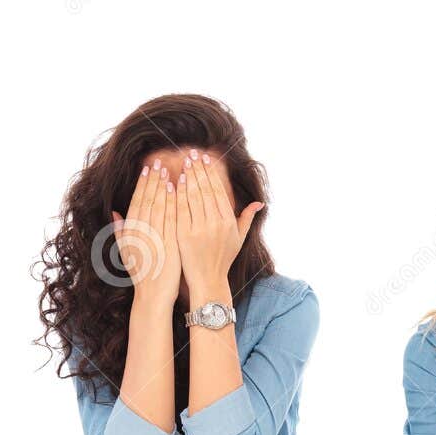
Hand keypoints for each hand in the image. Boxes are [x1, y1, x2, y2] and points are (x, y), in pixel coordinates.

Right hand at [112, 157, 181, 306]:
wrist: (152, 293)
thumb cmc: (140, 273)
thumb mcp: (125, 250)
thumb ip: (120, 230)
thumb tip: (115, 212)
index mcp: (130, 231)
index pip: (137, 201)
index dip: (143, 184)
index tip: (148, 169)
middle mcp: (140, 231)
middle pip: (147, 199)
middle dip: (153, 179)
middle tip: (159, 162)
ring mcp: (154, 236)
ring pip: (159, 205)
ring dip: (163, 186)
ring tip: (168, 171)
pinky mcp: (167, 242)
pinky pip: (170, 217)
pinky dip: (172, 202)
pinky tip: (177, 191)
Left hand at [177, 149, 261, 295]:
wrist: (208, 280)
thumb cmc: (223, 259)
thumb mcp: (239, 238)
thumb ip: (247, 218)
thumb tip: (260, 202)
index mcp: (229, 222)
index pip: (218, 191)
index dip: (211, 174)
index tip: (205, 160)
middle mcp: (216, 223)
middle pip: (206, 190)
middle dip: (199, 170)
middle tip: (192, 154)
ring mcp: (200, 229)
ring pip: (193, 197)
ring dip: (188, 177)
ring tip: (183, 163)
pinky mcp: (185, 235)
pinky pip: (181, 210)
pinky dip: (178, 194)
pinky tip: (175, 182)